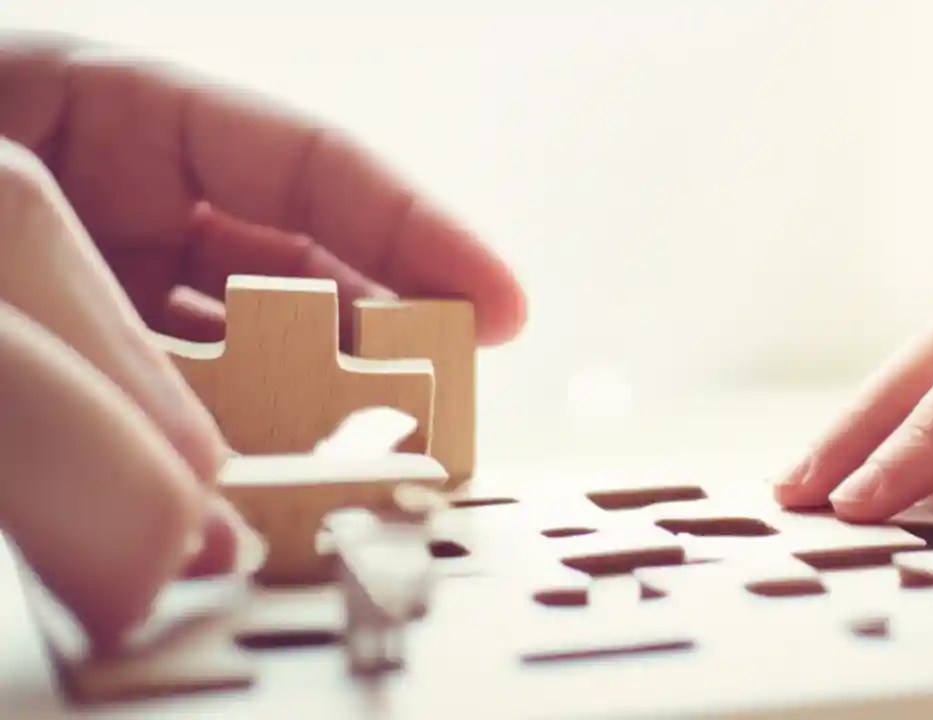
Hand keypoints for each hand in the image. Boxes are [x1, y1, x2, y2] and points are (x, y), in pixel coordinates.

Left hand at [0, 33, 523, 647]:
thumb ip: (75, 364)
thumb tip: (193, 518)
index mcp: (98, 106)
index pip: (301, 162)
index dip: (418, 232)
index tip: (505, 310)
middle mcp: (103, 203)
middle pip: (289, 272)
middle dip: (372, 350)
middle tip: (437, 431)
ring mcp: (75, 297)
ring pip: (232, 365)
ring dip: (295, 431)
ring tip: (356, 496)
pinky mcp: (44, 380)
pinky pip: (160, 423)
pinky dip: (207, 473)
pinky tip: (240, 517)